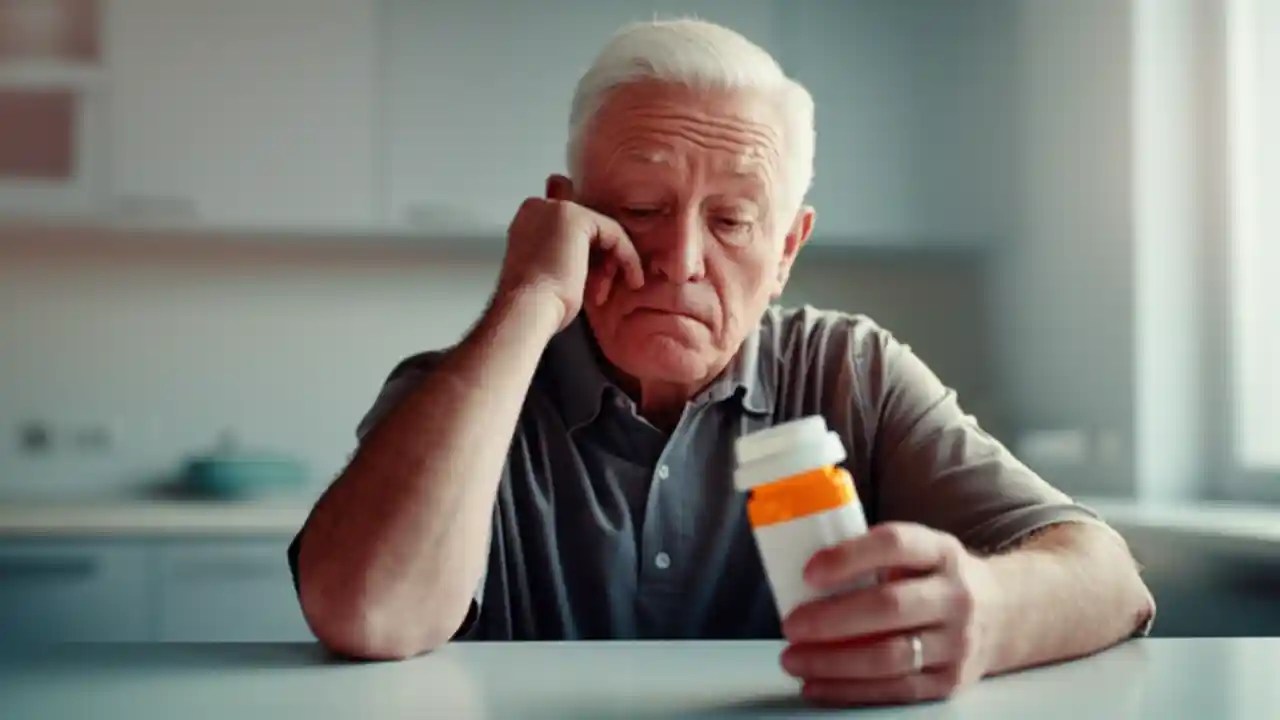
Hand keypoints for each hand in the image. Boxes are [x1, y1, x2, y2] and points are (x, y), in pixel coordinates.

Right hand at [496, 174, 643, 330]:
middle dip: (600, 263)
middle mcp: (540, 209)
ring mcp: (557, 209)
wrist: (526, 309)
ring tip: (602, 294)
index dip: (589, 260)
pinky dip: (627, 257)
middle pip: (588, 231)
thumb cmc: (535, 303)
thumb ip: (565, 256)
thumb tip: (588, 259)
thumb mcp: (550, 273)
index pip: (572, 235)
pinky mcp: (577, 218)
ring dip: (610, 265)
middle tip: (599, 293)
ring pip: (602, 233)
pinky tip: (632, 279)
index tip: (596, 286)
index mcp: (529, 222)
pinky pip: (614, 234)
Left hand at [779, 522, 1000, 705]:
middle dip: (832, 619)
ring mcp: (958, 642)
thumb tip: (797, 573)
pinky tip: (815, 686)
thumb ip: (873, 559)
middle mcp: (955, 595)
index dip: (849, 557)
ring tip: (793, 659)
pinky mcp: (951, 682)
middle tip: (789, 625)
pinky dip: (849, 691)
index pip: (895, 544)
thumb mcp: (919, 553)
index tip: (808, 572)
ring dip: (834, 662)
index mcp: (940, 551)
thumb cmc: (933, 578)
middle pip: (890, 606)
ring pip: (890, 656)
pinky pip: (895, 690)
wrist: (1003, 614)